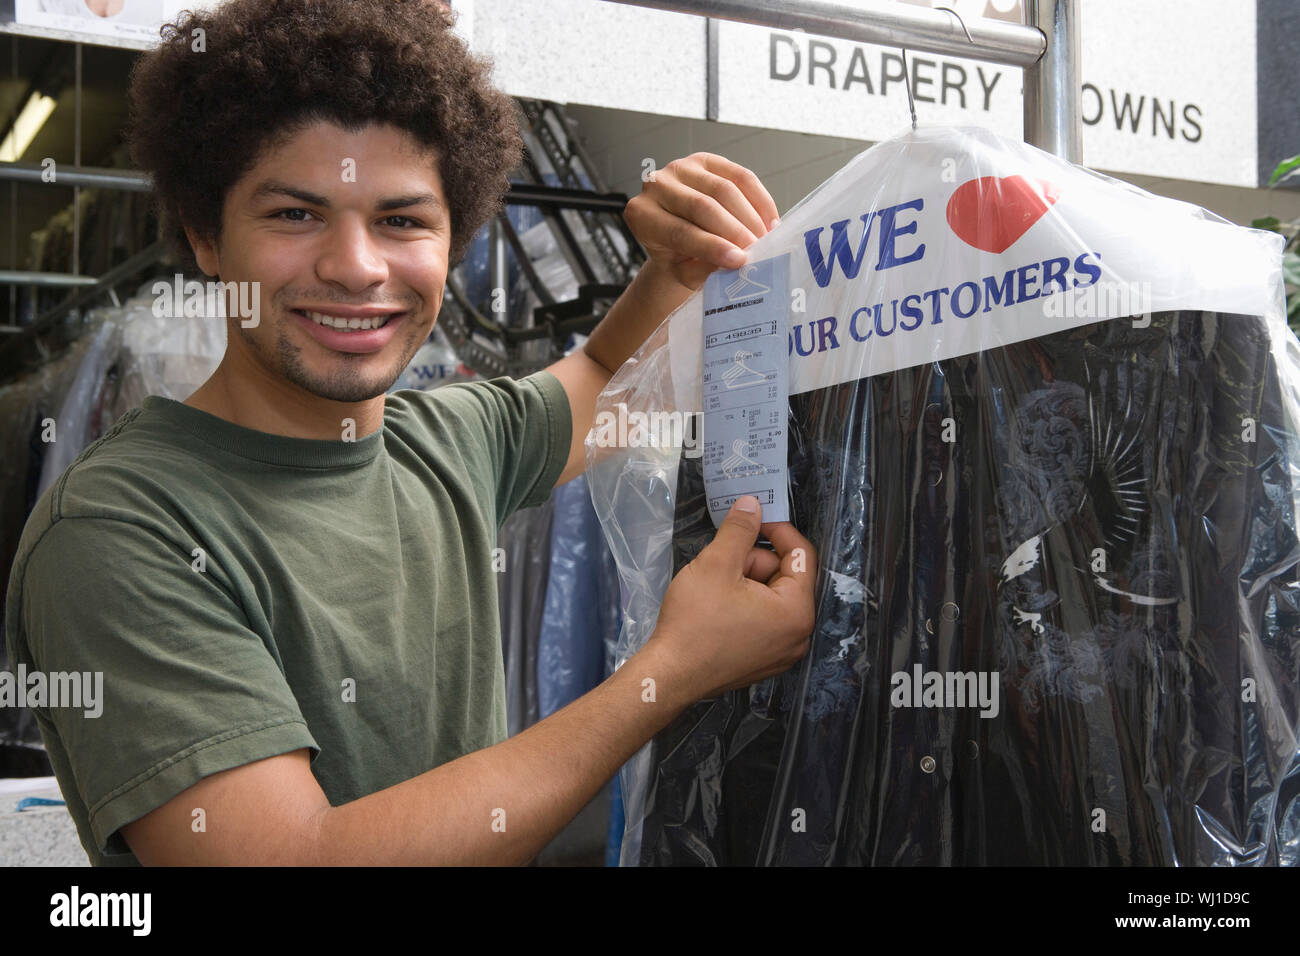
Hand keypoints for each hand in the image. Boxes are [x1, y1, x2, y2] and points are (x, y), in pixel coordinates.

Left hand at [624, 153, 780, 291]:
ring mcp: (681, 167)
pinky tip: (769, 220)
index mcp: (641, 215)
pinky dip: (759, 200)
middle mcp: (655, 186)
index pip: (680, 231)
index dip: (712, 246)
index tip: (739, 260)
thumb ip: (704, 268)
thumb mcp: (685, 272)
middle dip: (735, 230)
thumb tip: (737, 260)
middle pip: (702, 206)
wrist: (675, 239)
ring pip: (724, 189)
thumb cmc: (678, 258)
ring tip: (765, 238)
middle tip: (757, 250)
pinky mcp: (705, 160)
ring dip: (750, 216)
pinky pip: (740, 176)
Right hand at [652, 496, 815, 698]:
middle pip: (786, 577)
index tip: (752, 520)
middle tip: (721, 562)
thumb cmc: (694, 621)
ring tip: (714, 587)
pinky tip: (717, 606)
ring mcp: (781, 653)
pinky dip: (745, 605)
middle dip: (754, 562)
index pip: (802, 555)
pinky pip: (764, 620)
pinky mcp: (763, 661)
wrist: (669, 675)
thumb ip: (740, 530)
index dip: (777, 531)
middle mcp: (798, 635)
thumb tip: (753, 504)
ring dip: (746, 582)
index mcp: (797, 611)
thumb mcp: (717, 563)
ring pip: (772, 598)